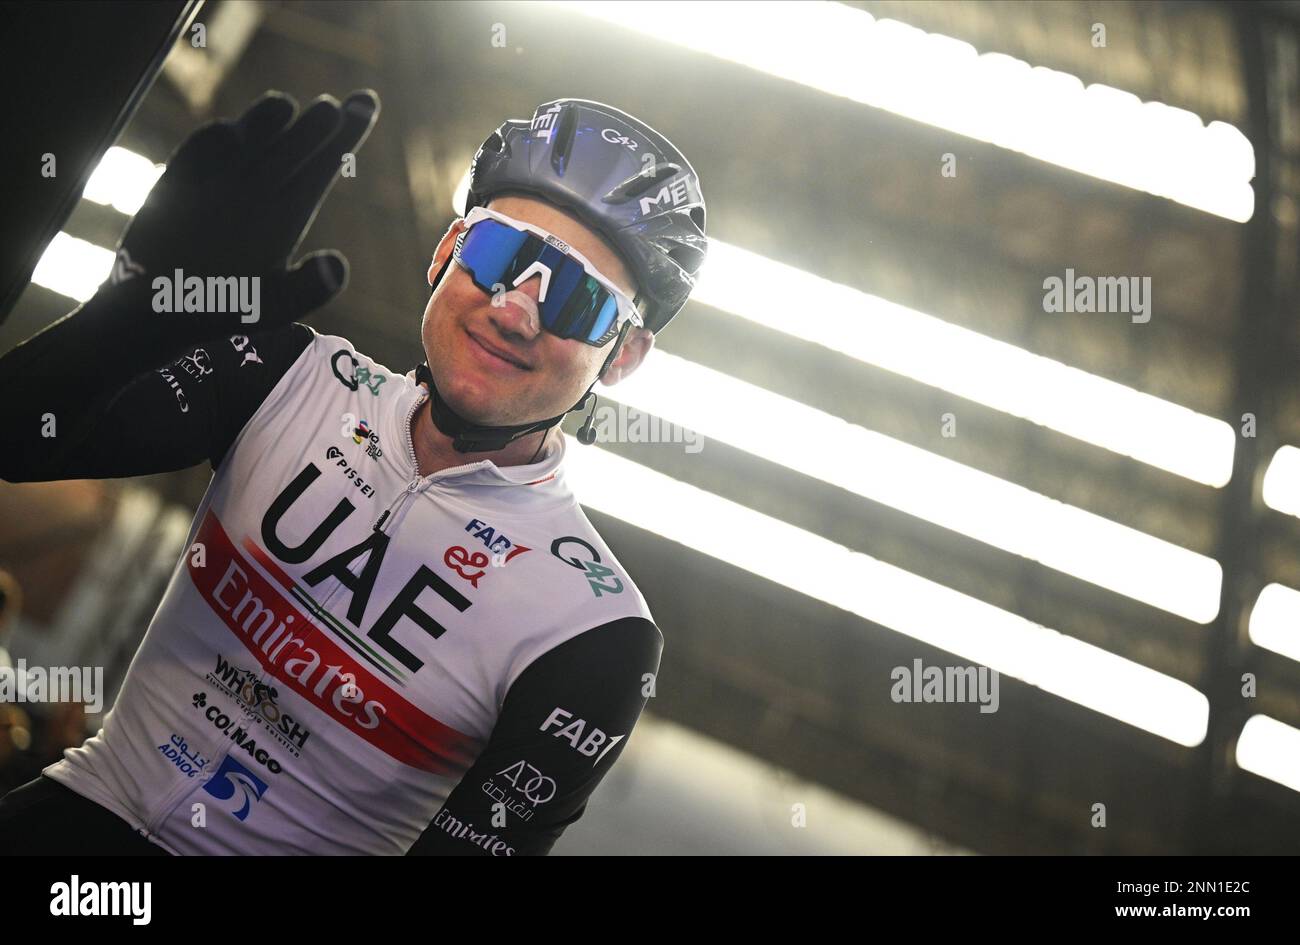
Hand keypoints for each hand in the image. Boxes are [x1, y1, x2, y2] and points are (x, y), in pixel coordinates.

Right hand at [111, 89, 379, 328]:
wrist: (155, 312)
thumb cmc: (221, 309)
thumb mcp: (273, 306)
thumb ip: (308, 289)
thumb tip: (337, 264)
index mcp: (287, 212)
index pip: (324, 164)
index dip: (348, 134)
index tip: (367, 99)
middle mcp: (258, 189)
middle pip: (295, 145)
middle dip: (318, 125)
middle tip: (332, 110)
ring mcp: (219, 178)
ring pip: (251, 138)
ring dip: (267, 121)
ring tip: (286, 109)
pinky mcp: (179, 178)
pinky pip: (200, 152)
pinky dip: (215, 144)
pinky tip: (234, 140)